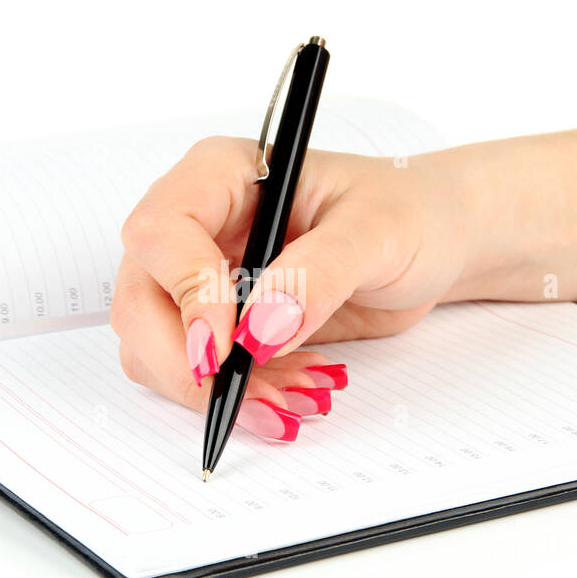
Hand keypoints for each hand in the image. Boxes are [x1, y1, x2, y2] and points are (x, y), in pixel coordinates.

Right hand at [111, 136, 477, 439]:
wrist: (436, 243)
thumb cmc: (410, 211)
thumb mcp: (377, 232)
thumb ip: (318, 274)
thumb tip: (259, 331)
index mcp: (221, 176)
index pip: (160, 232)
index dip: (185, 294)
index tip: (230, 345)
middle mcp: (198, 225)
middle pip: (140, 303)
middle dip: (191, 366)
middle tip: (259, 401)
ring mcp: (202, 278)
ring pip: (158, 350)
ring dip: (221, 389)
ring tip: (301, 392)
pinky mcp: (221, 326)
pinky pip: (198, 374)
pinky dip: (239, 396)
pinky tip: (296, 387)